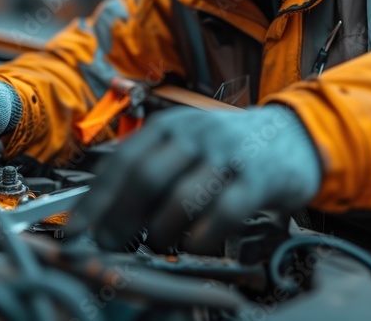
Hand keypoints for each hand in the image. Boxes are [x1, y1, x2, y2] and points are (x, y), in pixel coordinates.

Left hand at [67, 104, 321, 252]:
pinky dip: (201, 236)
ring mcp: (227, 155)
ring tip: (157, 242)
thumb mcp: (186, 146)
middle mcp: (195, 134)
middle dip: (120, 218)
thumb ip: (150, 170)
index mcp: (170, 125)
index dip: (95, 199)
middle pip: (144, 177)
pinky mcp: (257, 179)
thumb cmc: (229, 149)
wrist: (294, 135)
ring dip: (160, 230)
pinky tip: (193, 245)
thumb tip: (103, 213)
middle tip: (110, 244)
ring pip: (179, 197)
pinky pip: (222, 213)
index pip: (121, 161)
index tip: (76, 230)